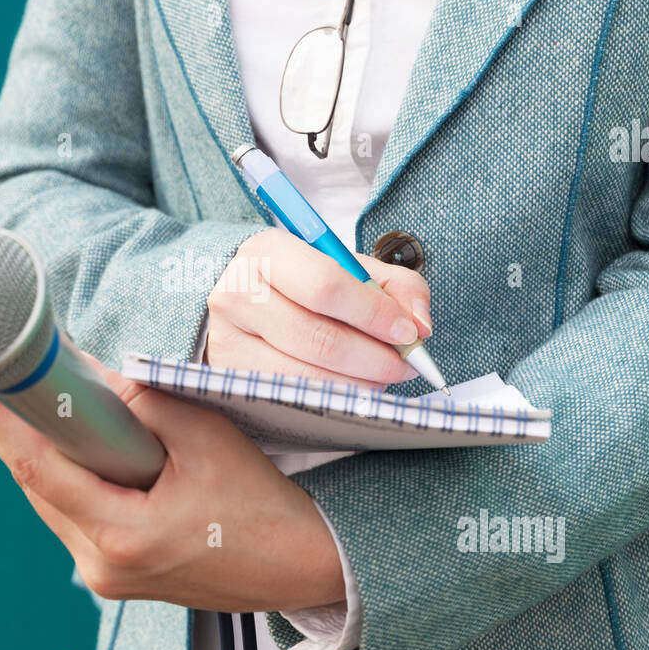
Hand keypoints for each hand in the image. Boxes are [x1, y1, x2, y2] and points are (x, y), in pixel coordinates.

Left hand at [0, 353, 345, 612]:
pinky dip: (71, 481)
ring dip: (44, 457)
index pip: (40, 471)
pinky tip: (77, 449)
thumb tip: (93, 372)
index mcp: (122, 537)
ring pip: (54, 505)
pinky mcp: (120, 575)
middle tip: (5, 381)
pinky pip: (77, 520)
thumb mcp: (207, 439)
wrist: (302, 564)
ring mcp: (108, 577)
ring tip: (34, 406)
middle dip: (19, 433)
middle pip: (38, 489)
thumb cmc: (263, 506)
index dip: (3, 424)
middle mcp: (103, 566)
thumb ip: (144, 402)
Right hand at [206, 228, 432, 388]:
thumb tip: (420, 326)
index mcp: (268, 252)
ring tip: (383, 376)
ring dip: (359, 383)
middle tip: (404, 364)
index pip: (325, 286)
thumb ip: (394, 286)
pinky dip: (334, 396)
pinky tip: (352, 386)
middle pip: (318, 338)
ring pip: (307, 375)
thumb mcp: (345, 267)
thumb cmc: (298, 283)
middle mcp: (239, 294)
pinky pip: (293, 395)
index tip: (408, 332)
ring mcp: (228, 339)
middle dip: (375, 358)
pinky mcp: (228, 376)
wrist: (236, 298)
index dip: (374, 314)